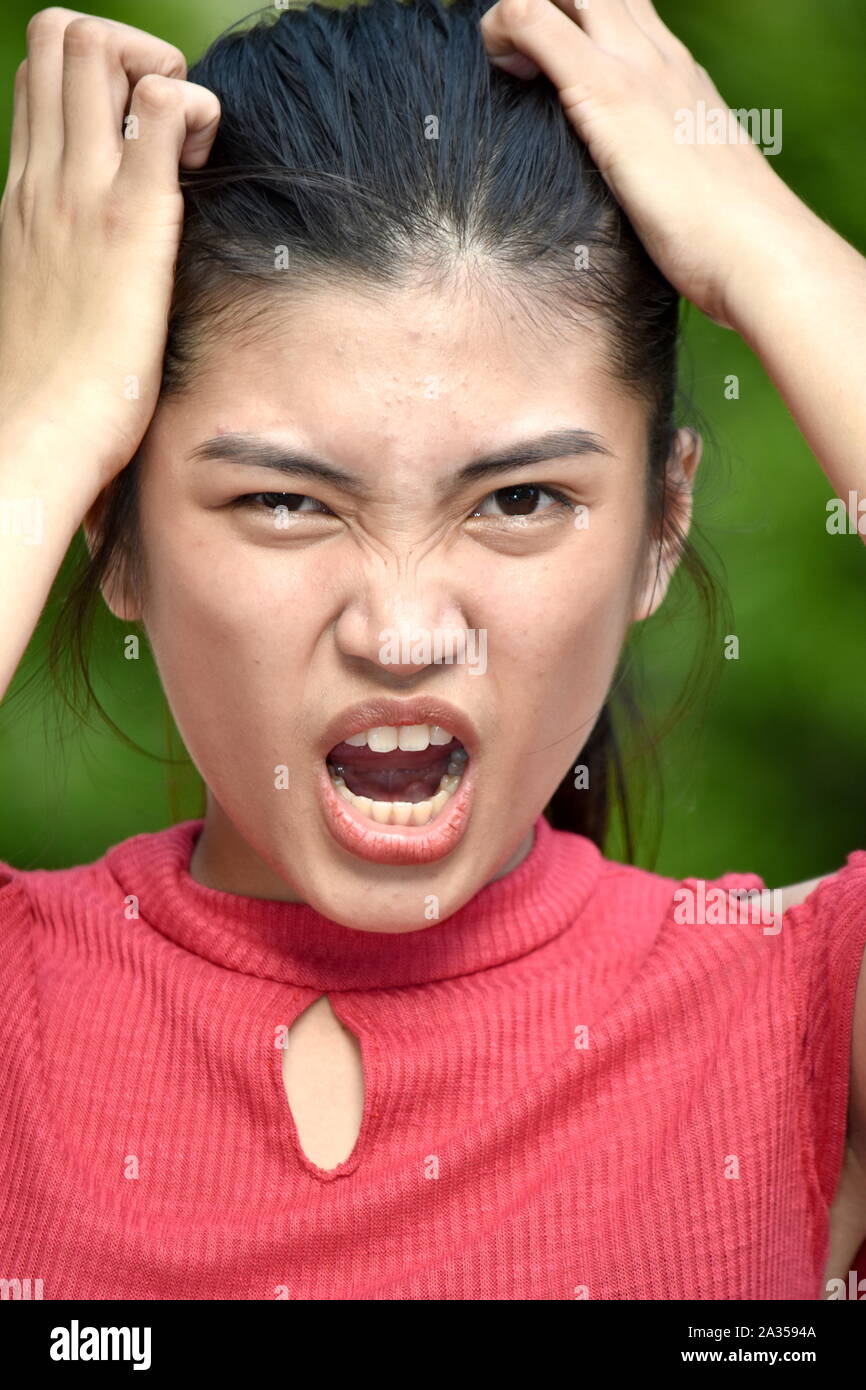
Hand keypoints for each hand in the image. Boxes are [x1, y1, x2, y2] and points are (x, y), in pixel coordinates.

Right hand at [0, 8, 220, 489]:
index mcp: (23, 195)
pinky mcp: (132, 219)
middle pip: (61, 36)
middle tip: (164, 130)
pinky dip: (193, 110)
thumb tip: (106, 263)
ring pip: (98, 46)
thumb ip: (65, 257)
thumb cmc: (54, 390)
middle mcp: (43, 177)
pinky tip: (201, 171)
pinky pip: (162, 104)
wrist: (38, 433)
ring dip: (157, 68)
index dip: (96, 80)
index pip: (40, 78)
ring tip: (182, 147)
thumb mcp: (45, 300)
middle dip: (126, 52)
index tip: (136, 142)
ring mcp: (81, 191)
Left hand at [479, 0, 816, 330]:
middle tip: (522, 61)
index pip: (628, 16)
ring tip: (507, 63)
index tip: (548, 74)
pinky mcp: (607, 91)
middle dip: (553, 9)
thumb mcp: (694, 199)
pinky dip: (504, 28)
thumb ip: (667, 188)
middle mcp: (661, 59)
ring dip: (522, 12)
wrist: (759, 253)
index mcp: (683, 80)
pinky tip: (501, 71)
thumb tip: (655, 225)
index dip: (582, 27)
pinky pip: (536, 20)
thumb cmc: (728, 249)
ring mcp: (636, 68)